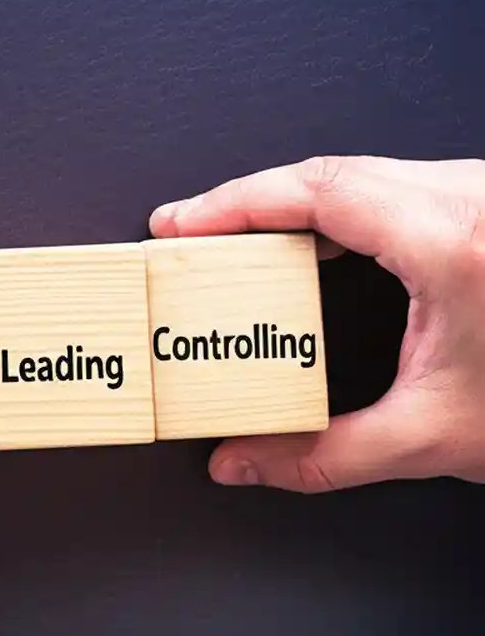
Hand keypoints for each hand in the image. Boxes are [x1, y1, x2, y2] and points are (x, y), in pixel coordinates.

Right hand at [151, 155, 484, 492]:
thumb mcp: (435, 436)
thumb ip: (323, 457)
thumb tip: (241, 462)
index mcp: (453, 241)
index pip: (318, 191)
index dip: (234, 201)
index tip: (181, 223)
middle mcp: (472, 200)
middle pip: (330, 173)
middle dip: (247, 201)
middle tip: (187, 235)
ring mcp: (483, 196)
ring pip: (362, 173)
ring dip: (289, 201)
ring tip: (232, 237)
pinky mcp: (484, 207)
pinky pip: (394, 185)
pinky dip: (333, 207)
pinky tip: (309, 239)